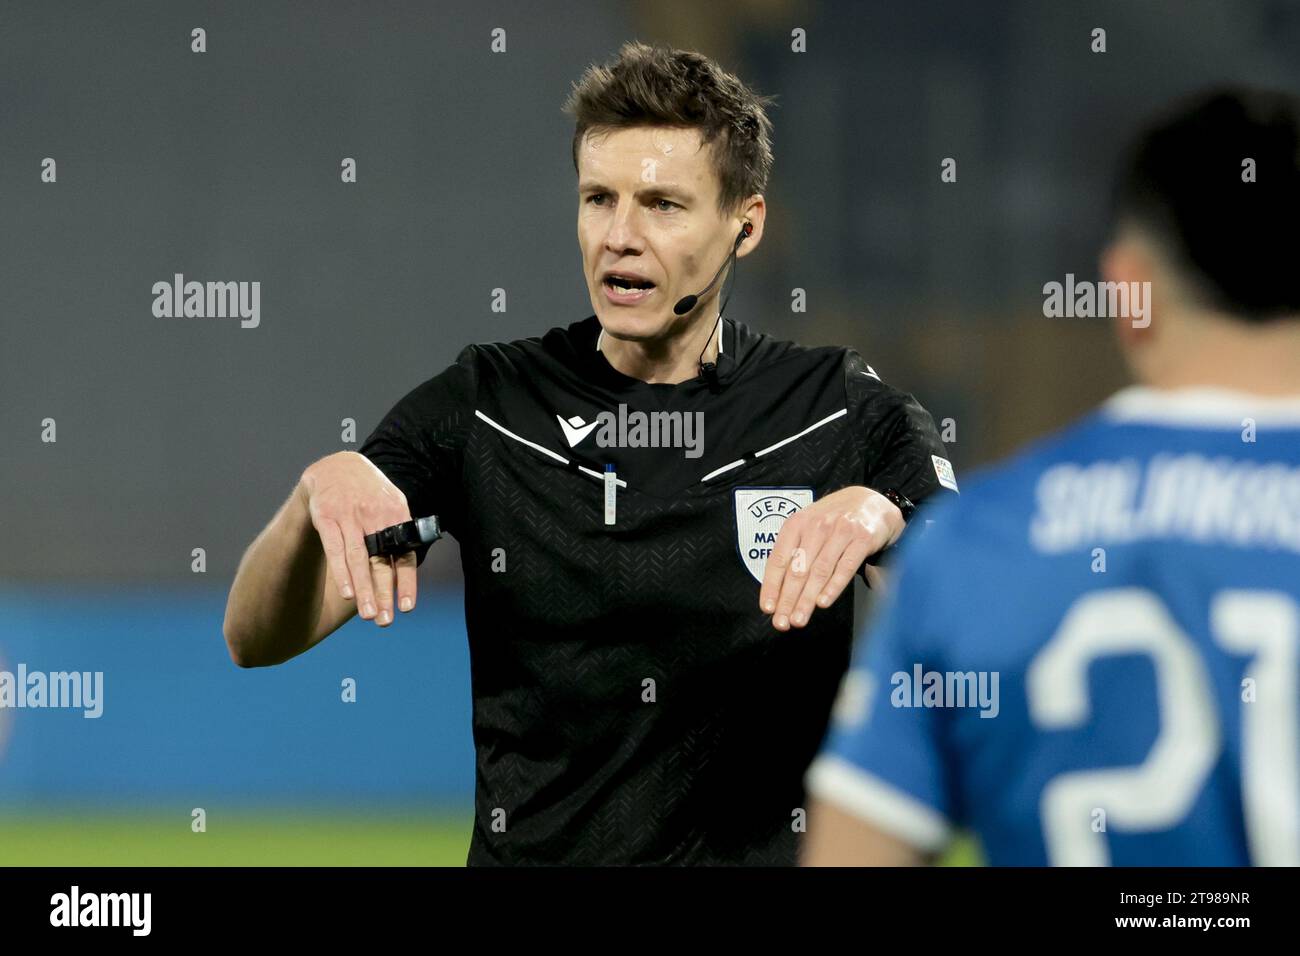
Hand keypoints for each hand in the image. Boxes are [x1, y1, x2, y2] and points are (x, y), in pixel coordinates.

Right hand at [299, 451, 415, 627]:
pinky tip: (348, 591)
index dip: (407, 582)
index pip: (404, 555)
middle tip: (385, 621)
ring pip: (358, 559)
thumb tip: (409, 569)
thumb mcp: (392, 505)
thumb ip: (401, 533)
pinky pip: (334, 548)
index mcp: (396, 515)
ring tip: (369, 615)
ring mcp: (349, 516)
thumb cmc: (369, 494)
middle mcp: (375, 516)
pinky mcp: (326, 516)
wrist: (336, 466)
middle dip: (384, 594)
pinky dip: (341, 571)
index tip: (408, 607)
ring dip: (364, 589)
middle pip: (381, 562)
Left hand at [759, 486, 903, 630]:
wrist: (871, 502)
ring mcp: (840, 531)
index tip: (767, 608)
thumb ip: (795, 553)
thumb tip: (778, 590)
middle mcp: (816, 526)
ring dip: (807, 599)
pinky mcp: (862, 538)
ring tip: (799, 619)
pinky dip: (833, 586)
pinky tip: (823, 602)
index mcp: (797, 523)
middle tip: (782, 622)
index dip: (771, 586)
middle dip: (787, 599)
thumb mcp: (809, 528)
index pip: (779, 559)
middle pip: (797, 569)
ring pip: (819, 571)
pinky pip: (845, 566)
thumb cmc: (834, 520)